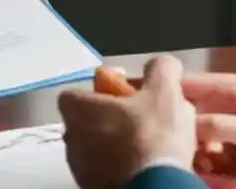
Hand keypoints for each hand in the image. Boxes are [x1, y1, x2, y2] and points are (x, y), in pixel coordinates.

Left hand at [59, 55, 196, 187]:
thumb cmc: (152, 136)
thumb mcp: (165, 91)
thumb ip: (161, 69)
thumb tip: (162, 64)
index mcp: (77, 110)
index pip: (74, 94)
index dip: (99, 92)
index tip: (125, 95)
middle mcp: (70, 139)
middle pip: (88, 121)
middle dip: (112, 120)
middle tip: (142, 122)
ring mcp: (79, 168)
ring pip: (96, 149)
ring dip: (116, 146)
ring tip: (148, 148)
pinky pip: (104, 172)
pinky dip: (120, 168)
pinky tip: (145, 168)